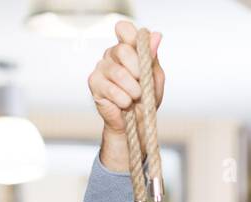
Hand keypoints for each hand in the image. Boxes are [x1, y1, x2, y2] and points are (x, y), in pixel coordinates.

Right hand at [87, 21, 164, 171]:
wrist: (135, 123)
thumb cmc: (145, 98)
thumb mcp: (155, 76)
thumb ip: (153, 56)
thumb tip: (157, 35)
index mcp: (126, 47)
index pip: (124, 28)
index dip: (133, 37)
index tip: (143, 53)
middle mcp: (111, 53)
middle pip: (123, 50)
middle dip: (138, 71)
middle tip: (142, 84)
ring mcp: (100, 67)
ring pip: (118, 73)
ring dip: (133, 90)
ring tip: (135, 98)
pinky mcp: (93, 82)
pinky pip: (111, 89)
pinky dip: (123, 100)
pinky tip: (125, 104)